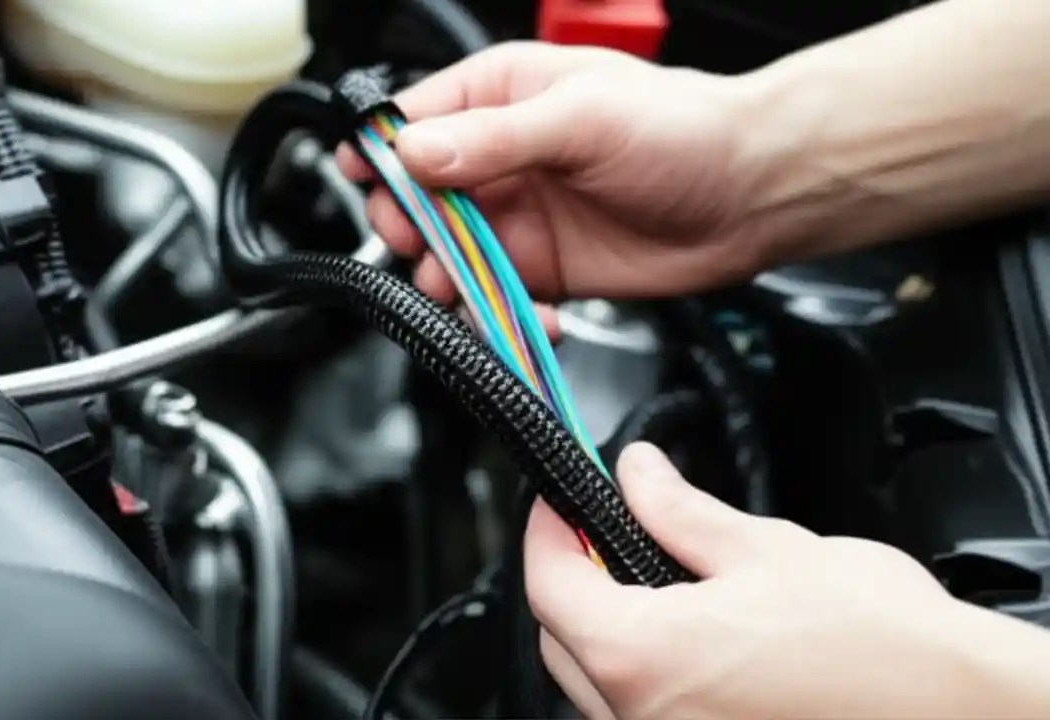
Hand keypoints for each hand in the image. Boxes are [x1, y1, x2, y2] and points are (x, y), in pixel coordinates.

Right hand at [338, 42, 789, 303]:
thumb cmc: (683, 130)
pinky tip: (522, 312)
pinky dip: (491, 312)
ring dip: (442, 275)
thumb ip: (495, 138)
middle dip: (407, 223)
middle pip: (415, 195)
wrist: (752, 196)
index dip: (380, 152)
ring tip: (459, 285)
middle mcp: (500, 155)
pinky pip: (489, 296)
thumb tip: (414, 152)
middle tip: (420, 242)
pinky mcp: (540, 269)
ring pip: (445, 252)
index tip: (366, 182)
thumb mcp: (582, 118)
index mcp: (500, 94)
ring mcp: (516, 216)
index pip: (411, 120)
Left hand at [526, 443, 1049, 718]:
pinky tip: (693, 639)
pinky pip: (643, 712)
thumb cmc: (881, 646)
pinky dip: (647, 672)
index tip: (560, 502)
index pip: (547, 586)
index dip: (545, 532)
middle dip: (572, 578)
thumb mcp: (765, 550)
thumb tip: (636, 473)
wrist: (960, 713)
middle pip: (562, 639)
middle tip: (604, 530)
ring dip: (607, 629)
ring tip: (657, 580)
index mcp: (644, 658)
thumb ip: (679, 511)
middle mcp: (642, 719)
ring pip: (598, 683)